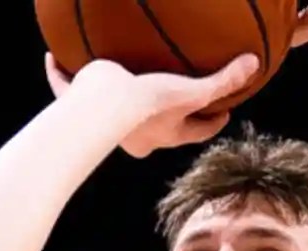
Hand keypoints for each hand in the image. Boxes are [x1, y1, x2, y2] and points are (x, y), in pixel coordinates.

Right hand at [45, 53, 259, 158]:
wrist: (105, 107)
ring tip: (111, 81)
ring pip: (108, 113)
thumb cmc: (148, 103)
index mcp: (165, 134)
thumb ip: (223, 80)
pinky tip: (53, 58)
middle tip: (173, 96)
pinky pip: (64, 89)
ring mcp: (105, 124)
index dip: (212, 122)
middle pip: (156, 128)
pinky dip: (59, 75)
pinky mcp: (77, 106)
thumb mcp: (191, 90)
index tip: (223, 112)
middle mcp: (137, 135)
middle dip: (164, 116)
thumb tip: (254, 64)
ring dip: (110, 98)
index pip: (197, 132)